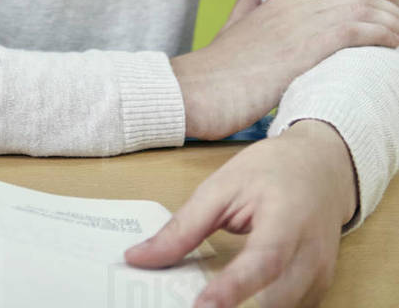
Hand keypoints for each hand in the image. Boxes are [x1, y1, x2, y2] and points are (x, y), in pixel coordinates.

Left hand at [124, 120, 355, 306]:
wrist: (322, 166)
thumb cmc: (270, 169)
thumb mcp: (222, 185)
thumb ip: (184, 226)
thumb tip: (138, 259)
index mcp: (286, 218)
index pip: (263, 261)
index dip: (232, 289)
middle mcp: (312, 254)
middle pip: (277, 302)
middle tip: (193, 307)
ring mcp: (321, 277)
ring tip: (209, 303)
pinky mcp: (320, 291)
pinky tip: (235, 306)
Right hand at [171, 0, 398, 138]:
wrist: (198, 88)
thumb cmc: (215, 70)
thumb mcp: (231, 29)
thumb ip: (247, 9)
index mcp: (278, 0)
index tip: (386, 1)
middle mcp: (294, 5)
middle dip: (389, 3)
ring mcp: (300, 24)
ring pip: (362, 7)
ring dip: (392, 21)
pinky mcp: (306, 48)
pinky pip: (356, 30)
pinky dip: (383, 36)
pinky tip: (394, 48)